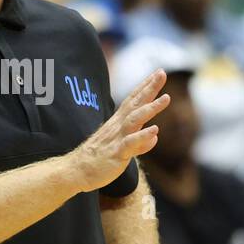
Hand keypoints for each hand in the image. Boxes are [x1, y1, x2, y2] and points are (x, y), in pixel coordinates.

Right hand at [69, 69, 169, 192]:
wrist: (76, 170)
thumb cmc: (99, 158)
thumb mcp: (121, 146)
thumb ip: (140, 140)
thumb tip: (154, 136)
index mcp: (118, 123)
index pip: (133, 100)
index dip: (145, 86)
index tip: (158, 73)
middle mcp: (118, 127)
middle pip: (135, 103)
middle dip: (149, 88)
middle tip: (161, 73)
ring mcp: (117, 139)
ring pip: (135, 119)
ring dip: (151, 108)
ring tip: (166, 98)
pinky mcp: (116, 153)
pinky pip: (130, 143)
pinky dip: (142, 136)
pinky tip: (155, 130)